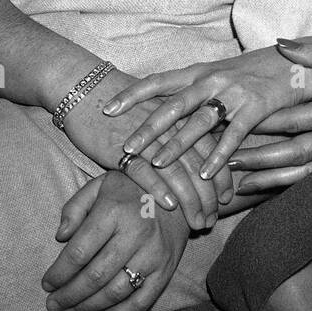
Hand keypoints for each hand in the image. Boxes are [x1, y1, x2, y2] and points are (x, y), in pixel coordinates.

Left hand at [42, 172, 188, 310]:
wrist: (178, 192)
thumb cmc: (131, 190)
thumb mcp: (100, 185)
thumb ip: (75, 207)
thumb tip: (60, 236)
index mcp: (114, 210)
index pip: (79, 251)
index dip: (59, 273)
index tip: (47, 283)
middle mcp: (135, 233)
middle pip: (95, 276)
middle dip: (69, 295)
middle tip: (53, 303)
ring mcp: (153, 254)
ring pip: (116, 292)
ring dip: (89, 306)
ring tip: (71, 310)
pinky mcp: (165, 269)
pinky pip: (141, 300)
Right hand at [60, 78, 232, 229]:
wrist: (84, 89)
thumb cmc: (123, 104)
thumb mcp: (157, 112)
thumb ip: (178, 130)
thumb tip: (199, 156)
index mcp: (180, 115)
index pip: (211, 148)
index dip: (221, 176)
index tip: (227, 200)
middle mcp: (168, 126)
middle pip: (198, 163)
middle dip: (209, 195)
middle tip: (214, 219)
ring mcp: (146, 137)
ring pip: (176, 170)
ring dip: (190, 199)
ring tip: (198, 221)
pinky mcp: (120, 147)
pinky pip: (144, 170)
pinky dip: (158, 189)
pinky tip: (170, 206)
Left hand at [101, 42, 311, 179]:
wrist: (297, 61)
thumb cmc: (255, 72)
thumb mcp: (221, 76)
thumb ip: (197, 92)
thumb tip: (166, 110)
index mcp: (201, 72)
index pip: (159, 81)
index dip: (132, 94)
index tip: (107, 108)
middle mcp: (212, 79)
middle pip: (172, 104)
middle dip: (146, 127)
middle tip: (124, 147)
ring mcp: (233, 93)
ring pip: (198, 121)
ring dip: (175, 144)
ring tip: (156, 163)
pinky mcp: (255, 107)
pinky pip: (233, 135)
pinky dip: (219, 154)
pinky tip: (207, 172)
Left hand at [231, 37, 311, 191]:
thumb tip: (283, 43)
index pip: (298, 118)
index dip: (266, 122)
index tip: (237, 122)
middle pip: (296, 151)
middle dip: (261, 157)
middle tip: (228, 160)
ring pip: (306, 171)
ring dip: (273, 178)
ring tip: (240, 183)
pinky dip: (293, 184)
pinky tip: (270, 188)